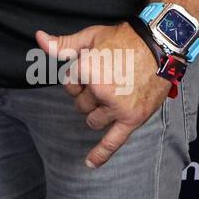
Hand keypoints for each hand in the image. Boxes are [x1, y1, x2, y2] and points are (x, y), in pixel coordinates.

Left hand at [34, 23, 171, 168]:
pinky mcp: (132, 118)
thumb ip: (63, 44)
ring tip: (114, 95)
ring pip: (92, 120)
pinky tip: (89, 163)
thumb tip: (39, 38)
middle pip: (80, 103)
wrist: (160, 45)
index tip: (94, 67)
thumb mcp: (91, 36)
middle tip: (107, 79)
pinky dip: (101, 154)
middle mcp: (99, 90)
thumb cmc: (124, 39)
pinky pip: (113, 141)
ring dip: (96, 112)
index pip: (69, 83)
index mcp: (87, 69)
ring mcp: (115, 106)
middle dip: (87, 95)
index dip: (78, 76)